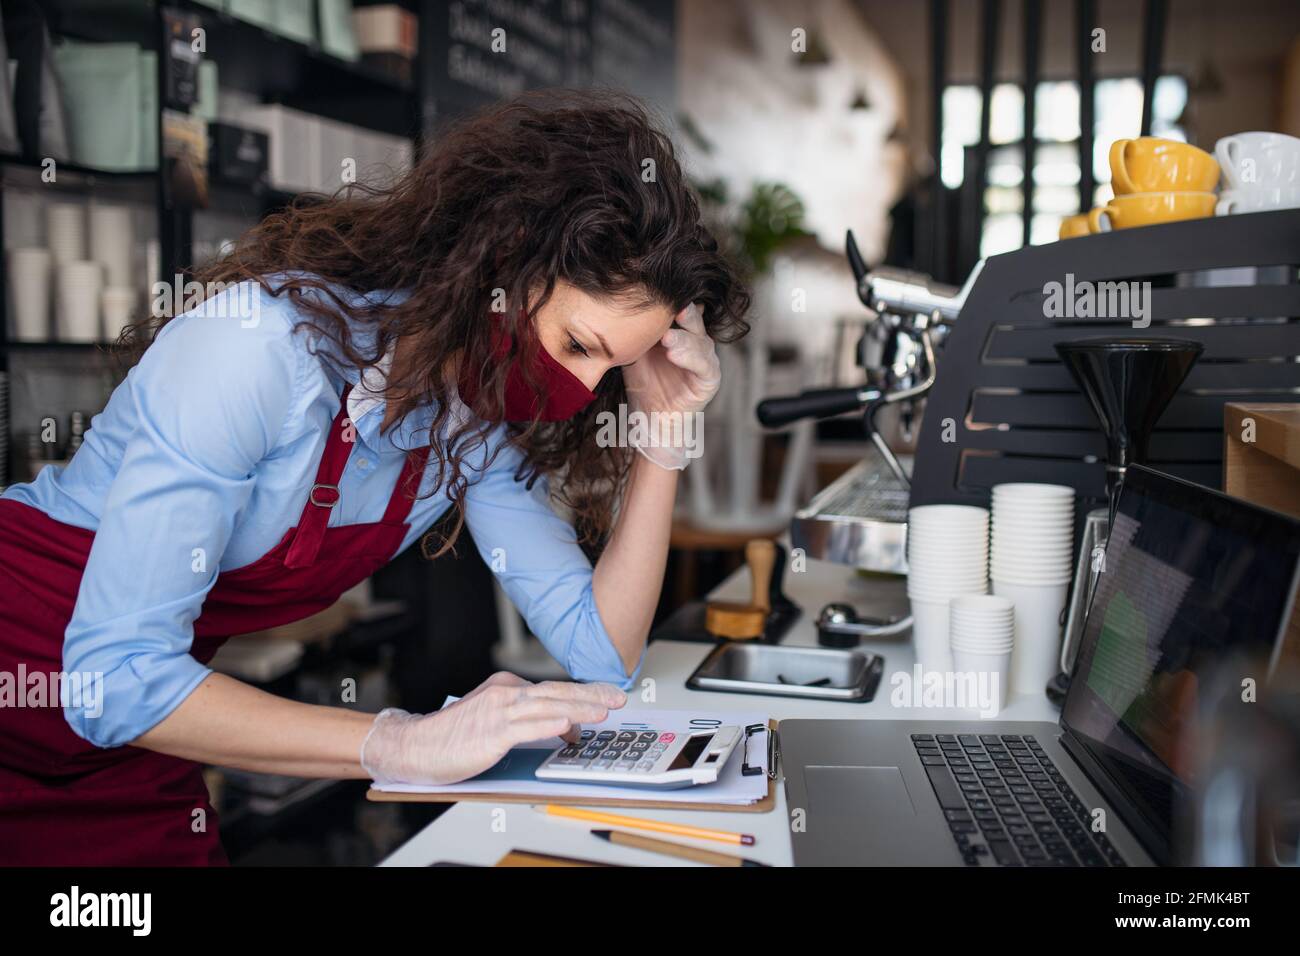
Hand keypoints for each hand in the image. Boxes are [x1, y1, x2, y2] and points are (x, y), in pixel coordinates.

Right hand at [359, 672, 626, 785]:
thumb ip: (524, 718)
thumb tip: (562, 726)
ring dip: (578, 709)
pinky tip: (566, 727)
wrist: (415, 745)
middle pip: (556, 693)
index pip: (553, 689)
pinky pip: (524, 729)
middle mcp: (505, 694)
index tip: (608, 695)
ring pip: (547, 708)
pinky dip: (546, 726)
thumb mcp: (492, 717)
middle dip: (591, 696)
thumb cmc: (452, 736)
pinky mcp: (490, 734)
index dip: (584, 693)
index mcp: (507, 688)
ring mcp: (498, 713)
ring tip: (604, 712)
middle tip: (619, 698)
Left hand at [622, 303, 720, 469]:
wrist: (648, 417)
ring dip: (683, 338)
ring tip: (667, 338)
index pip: (678, 307)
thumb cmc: (642, 380)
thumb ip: (637, 328)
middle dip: (681, 312)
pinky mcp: (710, 378)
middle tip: (669, 307)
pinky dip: (690, 358)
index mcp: (680, 328)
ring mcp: (706, 357)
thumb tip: (620, 300)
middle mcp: (696, 338)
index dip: (668, 300)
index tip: (653, 292)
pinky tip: (673, 354)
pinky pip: (704, 365)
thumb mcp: (636, 349)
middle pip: (693, 318)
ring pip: (699, 341)